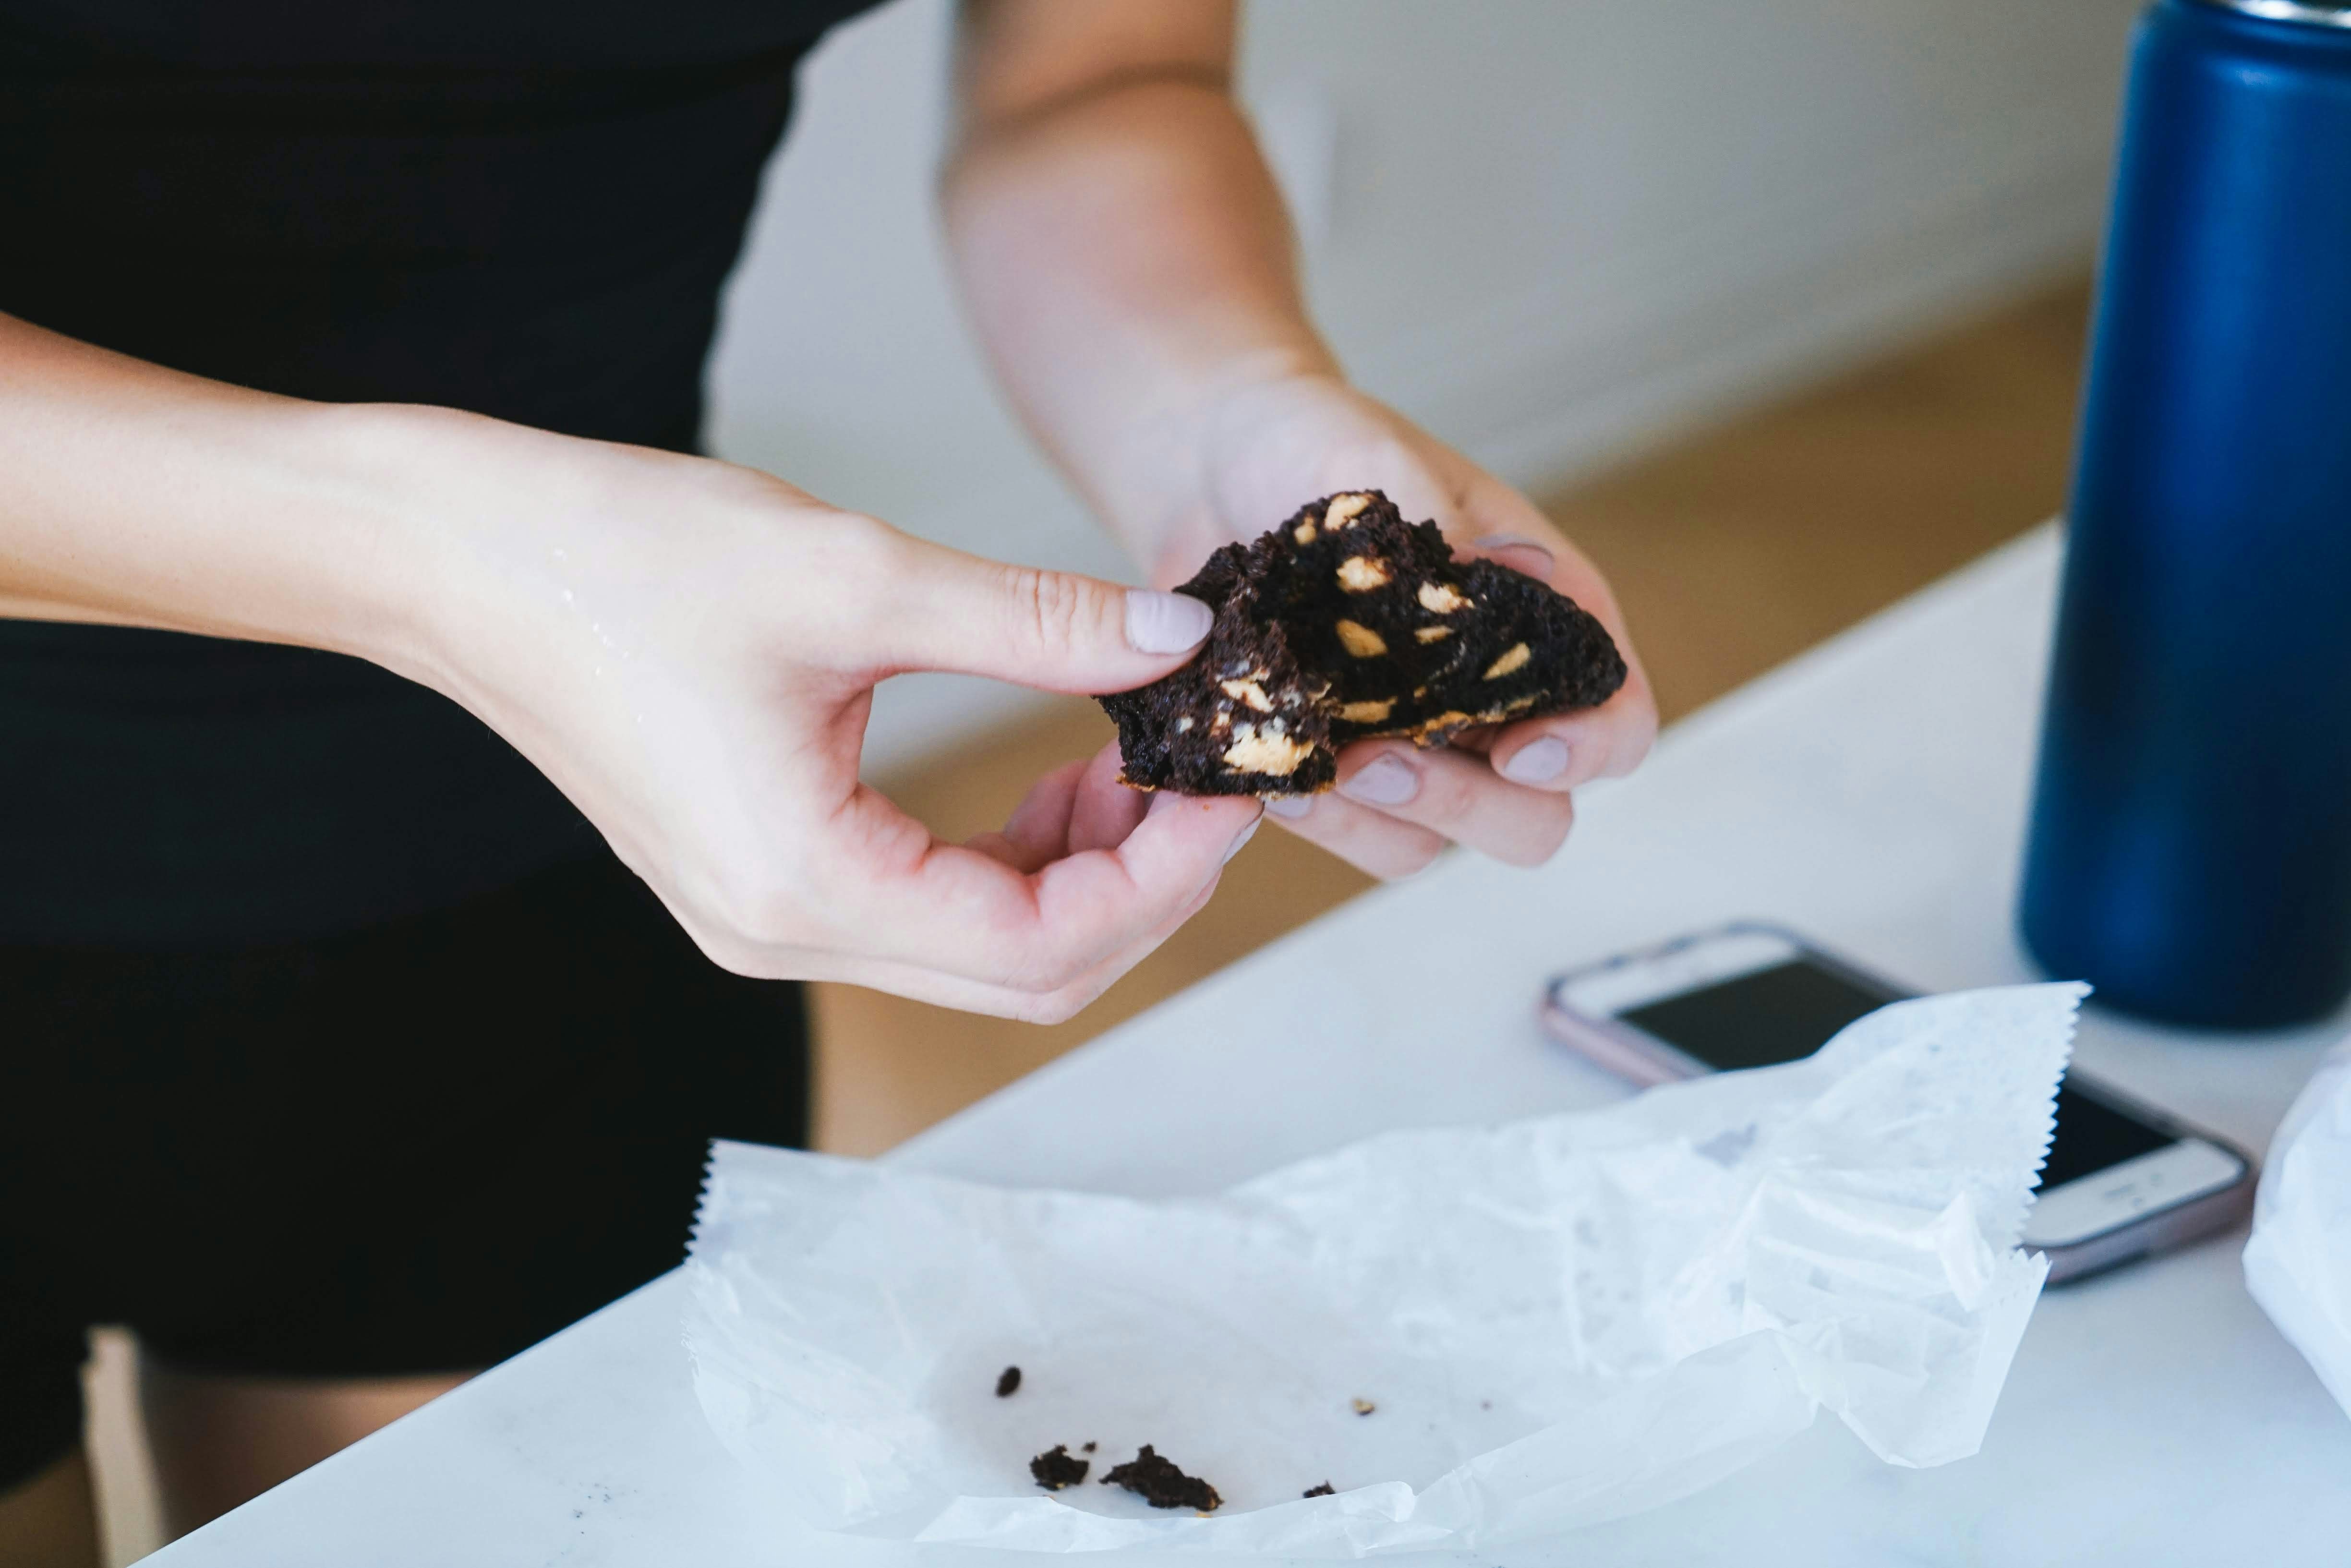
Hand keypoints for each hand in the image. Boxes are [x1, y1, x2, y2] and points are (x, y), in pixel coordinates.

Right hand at [370, 408, 1260, 1021]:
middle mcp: (782, 933)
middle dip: (1137, 889)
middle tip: (1200, 781)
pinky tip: (1047, 780)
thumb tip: (1176, 637)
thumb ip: (1034, 621)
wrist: (462, 559)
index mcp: (803, 885)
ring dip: (1077, 877)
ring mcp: (766, 917)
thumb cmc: (622, 559)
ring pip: (980, 951)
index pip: (1041, 948)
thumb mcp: (854, 577)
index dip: (1161, 878)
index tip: (1225, 788)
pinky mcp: (761, 877)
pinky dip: (1006, 862)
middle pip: (1023, 976)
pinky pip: (924, 910)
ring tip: (1129, 765)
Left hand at [1145, 372, 1656, 877]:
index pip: (1617, 720)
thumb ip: (1443, 526)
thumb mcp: (1374, 464)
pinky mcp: (1333, 766)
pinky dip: (1315, 821)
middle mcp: (1489, 698)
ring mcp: (1411, 743)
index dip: (1589, 750)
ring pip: (1432, 845)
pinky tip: (1267, 771)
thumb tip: (1520, 570)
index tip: (1520, 749)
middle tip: (1378, 760)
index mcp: (1541, 620)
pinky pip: (1349, 835)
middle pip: (1532, 817)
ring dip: (1376, 821)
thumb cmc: (1309, 443)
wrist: (1200, 461)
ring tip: (1310, 766)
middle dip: (1464, 807)